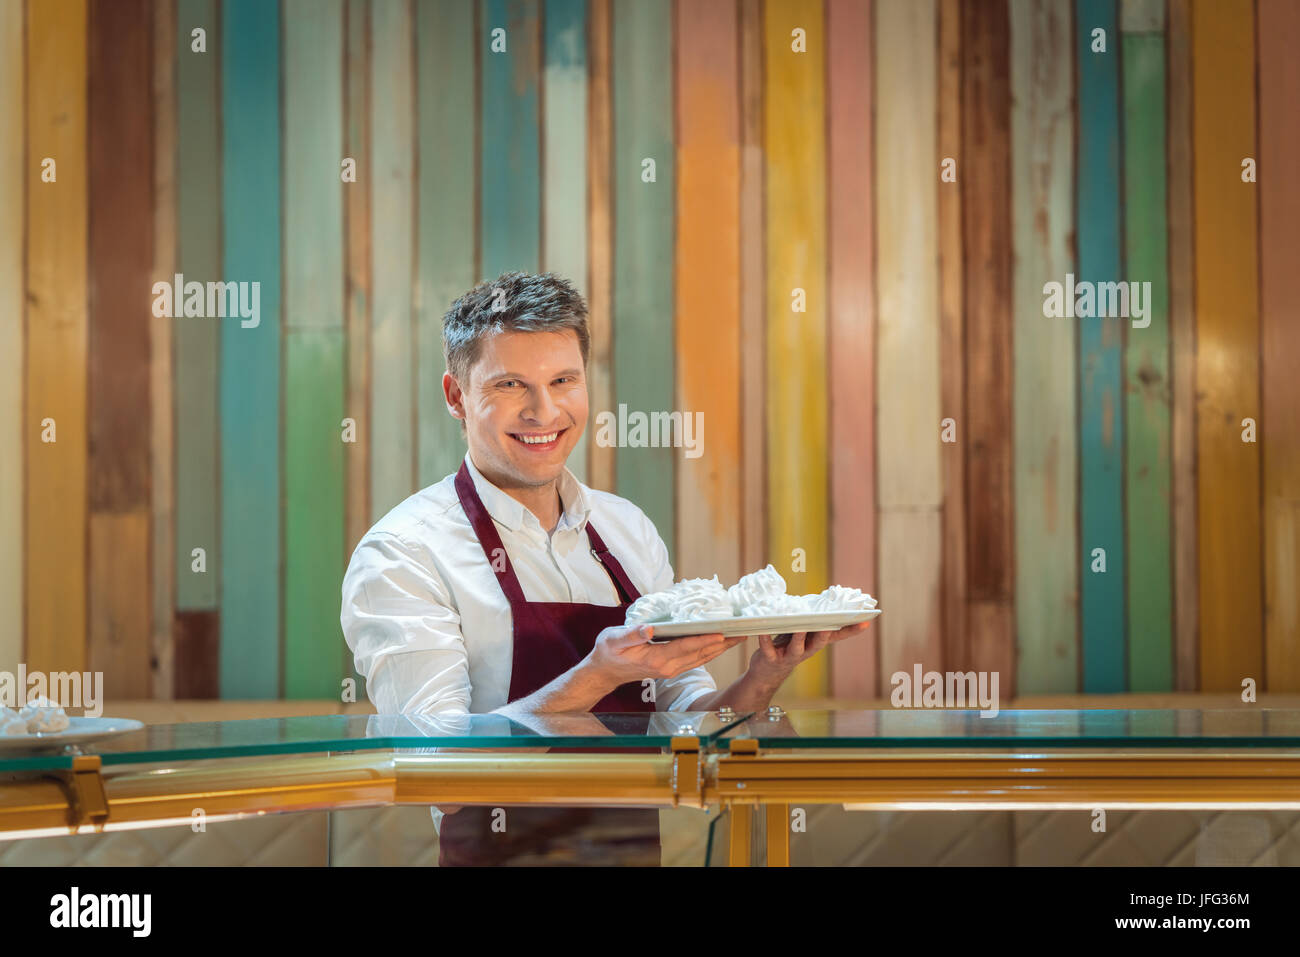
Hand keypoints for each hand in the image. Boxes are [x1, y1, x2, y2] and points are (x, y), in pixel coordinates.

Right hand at [587, 623, 745, 687]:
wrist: (604, 672)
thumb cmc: (608, 652)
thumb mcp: (614, 639)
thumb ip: (632, 634)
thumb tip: (649, 629)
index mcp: (656, 660)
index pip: (686, 648)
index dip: (704, 640)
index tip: (723, 633)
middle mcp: (667, 668)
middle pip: (700, 654)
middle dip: (722, 644)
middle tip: (742, 632)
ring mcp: (670, 670)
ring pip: (701, 659)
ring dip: (720, 649)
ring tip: (737, 637)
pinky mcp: (670, 668)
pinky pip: (695, 660)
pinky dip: (709, 651)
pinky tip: (719, 644)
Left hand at [749, 620, 873, 681]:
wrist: (767, 673)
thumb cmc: (786, 646)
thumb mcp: (801, 634)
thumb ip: (811, 622)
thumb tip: (824, 602)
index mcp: (814, 642)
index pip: (835, 636)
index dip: (851, 630)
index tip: (866, 622)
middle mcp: (805, 650)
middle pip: (819, 643)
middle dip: (825, 634)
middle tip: (830, 624)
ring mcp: (788, 656)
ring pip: (797, 647)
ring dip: (798, 638)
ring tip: (800, 628)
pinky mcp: (771, 659)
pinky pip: (768, 648)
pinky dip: (765, 640)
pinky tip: (763, 631)